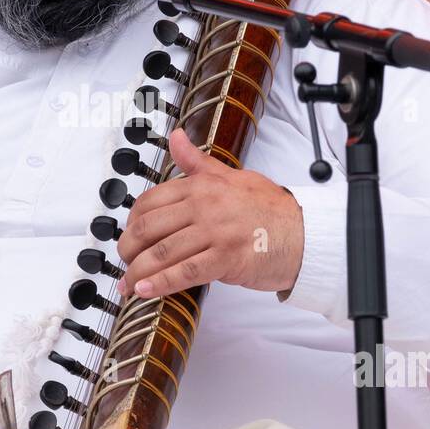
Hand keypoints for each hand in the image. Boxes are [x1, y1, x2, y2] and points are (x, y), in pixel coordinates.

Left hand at [115, 127, 304, 300]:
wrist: (305, 233)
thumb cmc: (271, 208)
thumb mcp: (232, 176)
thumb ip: (198, 163)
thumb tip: (176, 137)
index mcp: (203, 185)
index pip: (151, 201)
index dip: (132, 222)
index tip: (129, 235)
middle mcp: (205, 206)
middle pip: (150, 228)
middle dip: (129, 249)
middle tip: (124, 262)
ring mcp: (215, 233)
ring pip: (163, 252)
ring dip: (138, 271)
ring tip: (127, 284)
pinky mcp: (226, 259)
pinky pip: (185, 273)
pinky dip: (160, 283)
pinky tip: (144, 290)